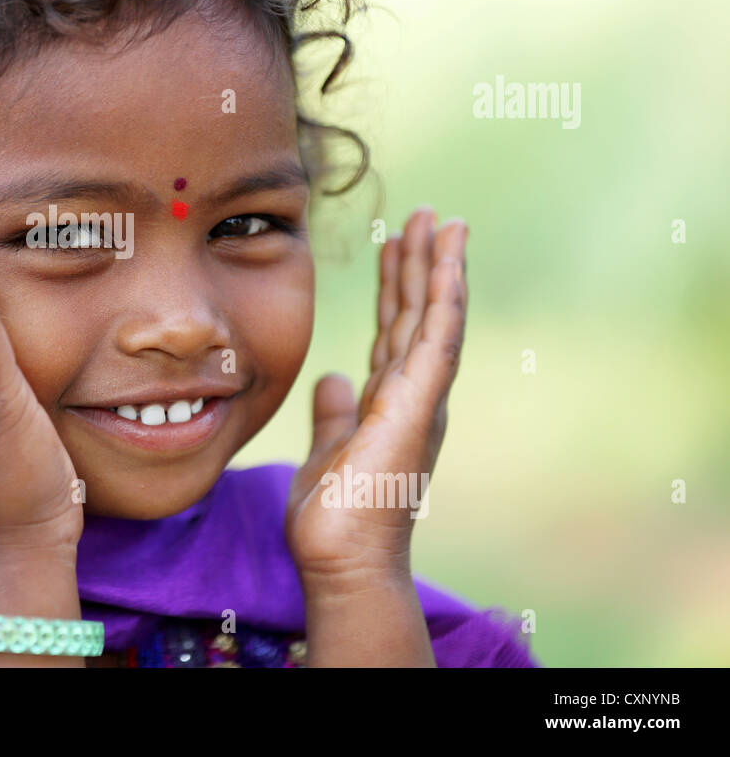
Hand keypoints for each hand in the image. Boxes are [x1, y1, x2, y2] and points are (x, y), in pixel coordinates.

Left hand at [285, 206, 468, 582]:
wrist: (342, 561)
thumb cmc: (335, 517)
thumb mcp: (328, 448)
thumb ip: (334, 412)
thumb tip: (333, 378)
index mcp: (389, 401)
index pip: (395, 330)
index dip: (397, 286)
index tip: (397, 245)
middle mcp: (411, 395)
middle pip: (417, 314)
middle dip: (420, 263)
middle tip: (427, 215)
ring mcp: (419, 399)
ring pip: (433, 317)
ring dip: (438, 266)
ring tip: (442, 220)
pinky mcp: (417, 406)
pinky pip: (436, 338)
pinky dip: (444, 296)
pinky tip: (449, 261)